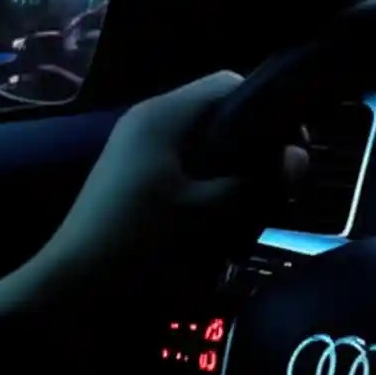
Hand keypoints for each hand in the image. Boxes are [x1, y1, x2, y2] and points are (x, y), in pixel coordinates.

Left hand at [0, 71, 306, 316]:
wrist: (74, 289)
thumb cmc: (142, 243)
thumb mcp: (210, 214)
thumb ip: (259, 182)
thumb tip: (300, 157)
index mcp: (164, 116)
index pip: (230, 85)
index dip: (270, 111)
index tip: (293, 151)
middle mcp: (151, 121)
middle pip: (222, 114)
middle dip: (256, 146)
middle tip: (278, 186)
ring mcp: (140, 148)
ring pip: (210, 142)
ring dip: (236, 170)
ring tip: (251, 208)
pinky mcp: (137, 175)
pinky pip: (190, 165)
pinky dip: (213, 184)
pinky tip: (222, 219)